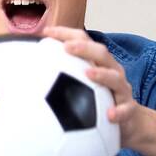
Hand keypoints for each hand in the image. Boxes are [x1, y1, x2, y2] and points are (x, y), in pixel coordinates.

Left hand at [42, 26, 148, 148]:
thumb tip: (26, 72)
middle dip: (84, 48)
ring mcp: (121, 90)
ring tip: (88, 73)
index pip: (83, 41)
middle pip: (101, 53)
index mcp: (98, 63)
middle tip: (66, 47)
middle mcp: (112, 72)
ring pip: (115, 78)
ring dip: (102, 75)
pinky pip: (125, 110)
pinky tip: (110, 115)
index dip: (66, 33)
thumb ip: (60, 77)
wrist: (129, 123)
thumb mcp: (82, 87)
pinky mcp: (128, 109)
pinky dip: (119, 111)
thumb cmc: (100, 101)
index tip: (46, 31)